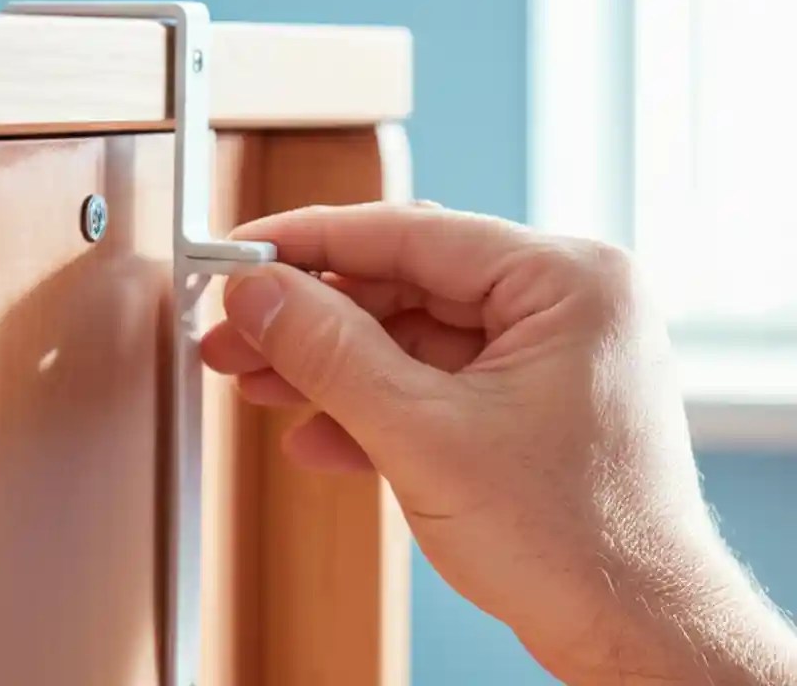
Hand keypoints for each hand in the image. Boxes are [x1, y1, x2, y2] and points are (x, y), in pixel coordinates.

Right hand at [201, 202, 796, 683]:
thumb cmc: (574, 541)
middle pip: (403, 282)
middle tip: (234, 330)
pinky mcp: (527, 402)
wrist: (632, 634)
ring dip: (329, 363)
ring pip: (409, 335)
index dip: (309, 241)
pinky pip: (432, 382)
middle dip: (311, 315)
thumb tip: (259, 293)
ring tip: (254, 378)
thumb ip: (329, 352)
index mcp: (564, 279)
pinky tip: (313, 431)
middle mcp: (562, 302)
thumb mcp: (423, 435)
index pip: (409, 232)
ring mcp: (546, 354)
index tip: (240, 250)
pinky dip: (371, 406)